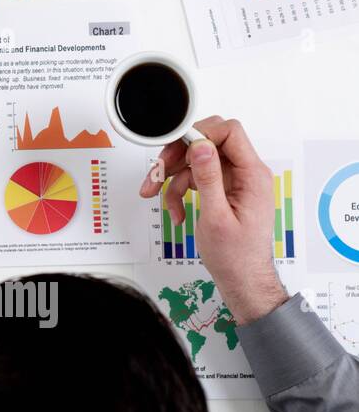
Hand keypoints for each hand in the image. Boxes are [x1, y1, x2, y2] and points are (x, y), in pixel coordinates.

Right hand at [139, 116, 287, 323]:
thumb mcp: (217, 216)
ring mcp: (234, 181)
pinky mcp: (222, 189)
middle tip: (159, 171)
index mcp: (252, 176)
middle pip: (208, 144)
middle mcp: (245, 174)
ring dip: (173, 178)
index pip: (229, 133)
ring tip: (160, 197)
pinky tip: (176, 210)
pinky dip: (179, 191)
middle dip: (178, 156)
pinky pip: (195, 178)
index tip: (176, 147)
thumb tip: (201, 146)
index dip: (200, 134)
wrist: (241, 279)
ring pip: (196, 161)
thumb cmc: (236, 256)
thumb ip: (209, 178)